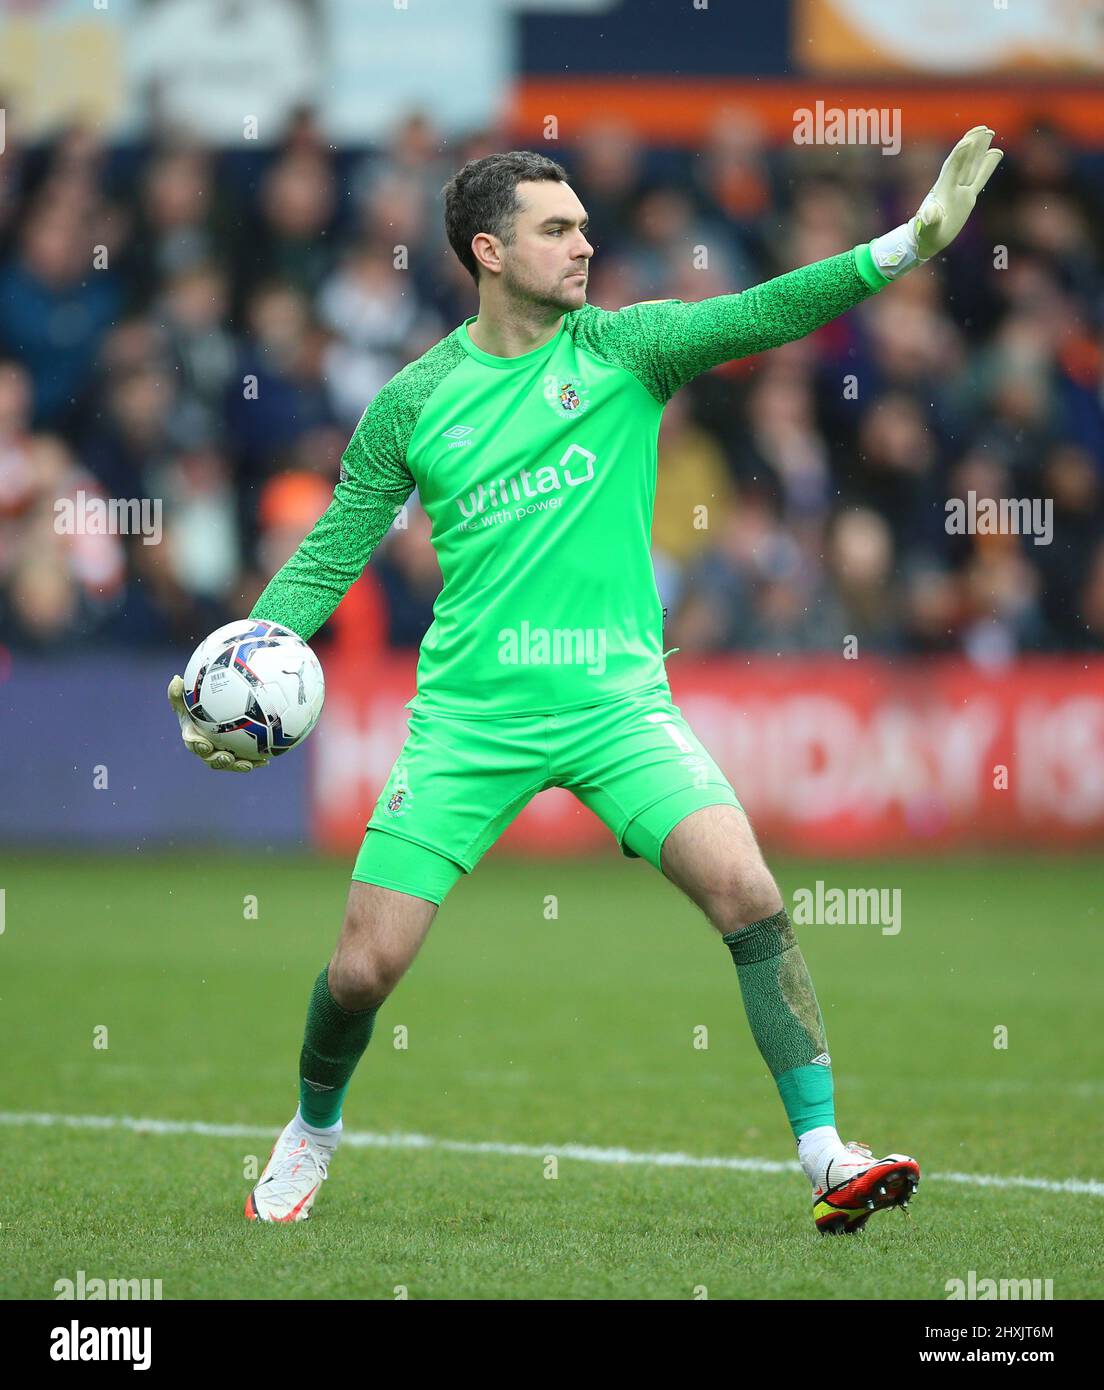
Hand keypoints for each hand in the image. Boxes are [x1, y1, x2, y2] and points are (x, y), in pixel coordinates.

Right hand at [167, 674, 267, 771]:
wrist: (217, 711)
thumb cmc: (200, 703)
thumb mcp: (189, 696)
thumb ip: (180, 691)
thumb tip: (176, 680)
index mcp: (193, 736)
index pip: (192, 742)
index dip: (197, 745)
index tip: (205, 745)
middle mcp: (206, 749)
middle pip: (210, 759)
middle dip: (218, 760)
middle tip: (227, 757)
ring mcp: (221, 754)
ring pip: (228, 764)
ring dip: (237, 766)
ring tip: (248, 765)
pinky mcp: (236, 757)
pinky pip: (244, 761)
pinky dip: (254, 762)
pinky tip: (265, 761)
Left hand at [913, 125, 1002, 260]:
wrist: (927, 239)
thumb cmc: (925, 234)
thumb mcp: (926, 229)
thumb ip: (929, 220)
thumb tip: (929, 214)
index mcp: (943, 191)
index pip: (952, 168)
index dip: (959, 155)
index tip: (968, 140)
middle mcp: (953, 186)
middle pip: (963, 161)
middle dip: (972, 144)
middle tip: (982, 128)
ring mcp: (961, 190)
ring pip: (972, 165)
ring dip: (980, 149)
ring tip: (989, 133)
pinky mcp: (967, 196)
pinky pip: (979, 177)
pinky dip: (987, 165)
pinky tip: (995, 152)